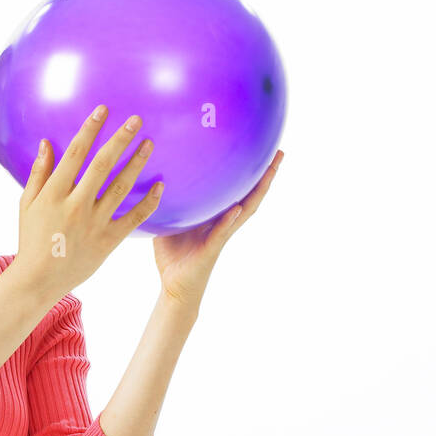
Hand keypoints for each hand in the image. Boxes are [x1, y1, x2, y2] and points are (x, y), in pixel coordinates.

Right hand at [13, 105, 163, 300]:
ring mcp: (93, 223)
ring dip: (136, 163)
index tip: (103, 111)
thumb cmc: (32, 240)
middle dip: (120, 139)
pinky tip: (160, 185)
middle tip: (135, 120)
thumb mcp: (27, 205)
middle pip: (102, 165)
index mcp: (54, 194)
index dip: (89, 130)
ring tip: (148, 144)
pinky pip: (133, 218)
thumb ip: (38, 174)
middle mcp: (76, 205)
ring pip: (120, 187)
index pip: (74, 154)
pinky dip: (148, 202)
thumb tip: (45, 143)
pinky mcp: (108, 241)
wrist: (39, 279)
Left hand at [152, 150, 283, 310]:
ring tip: (271, 170)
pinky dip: (230, 220)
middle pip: (250, 195)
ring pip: (246, 210)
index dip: (248, 172)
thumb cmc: (172, 256)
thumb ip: (170, 203)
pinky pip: (222, 233)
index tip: (259, 150)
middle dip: (266, 175)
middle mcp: (224, 223)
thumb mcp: (169, 223)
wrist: (173, 286)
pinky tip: (238, 208)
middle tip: (279, 153)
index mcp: (215, 216)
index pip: (235, 190)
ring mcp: (221, 235)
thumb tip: (155, 178)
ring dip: (260, 191)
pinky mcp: (212, 250)